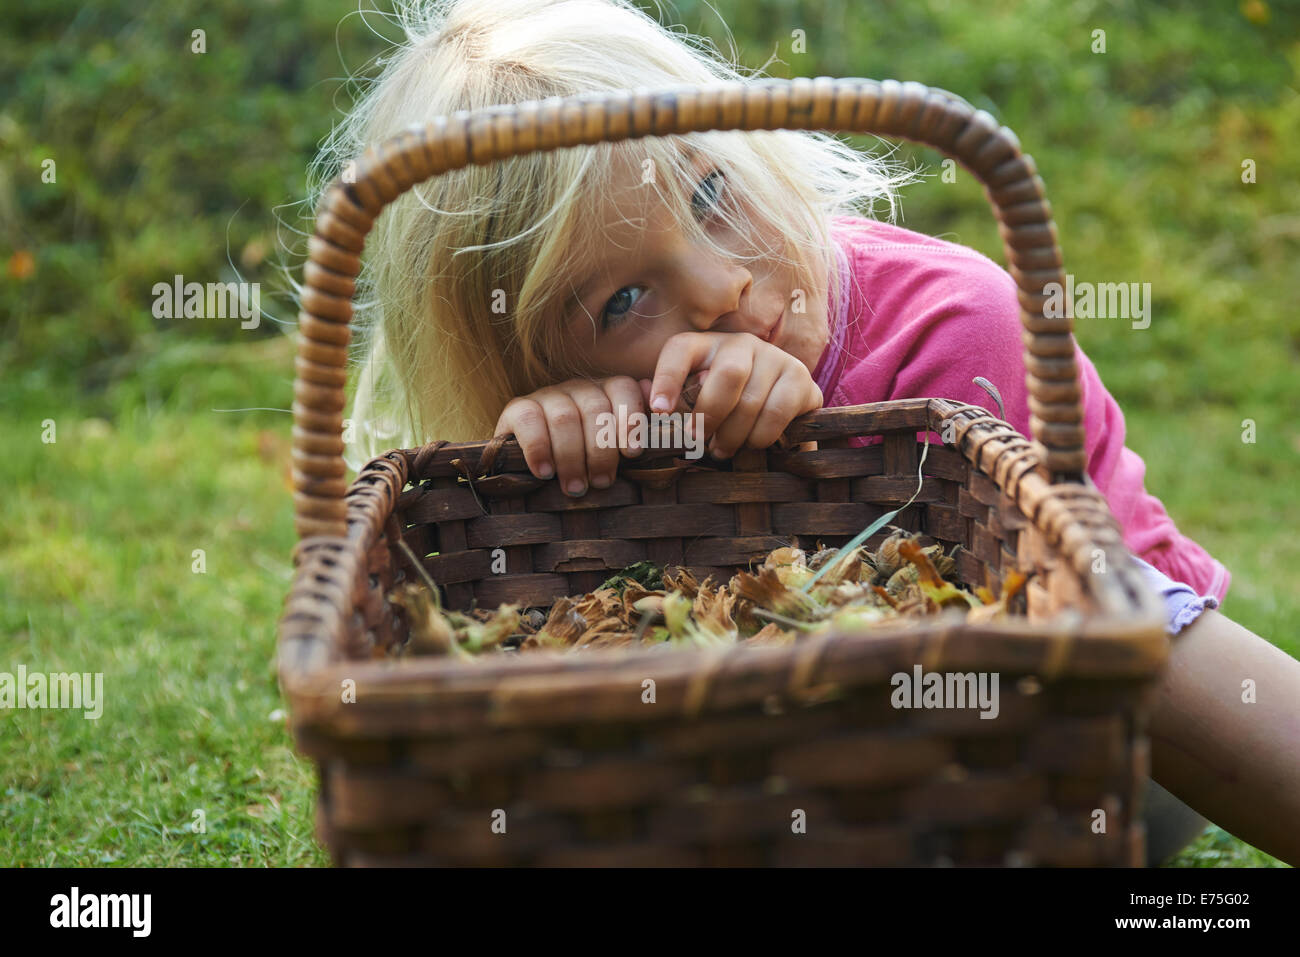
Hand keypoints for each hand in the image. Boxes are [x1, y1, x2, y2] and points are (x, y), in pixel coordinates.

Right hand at [494, 376, 653, 495]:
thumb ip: (640, 440)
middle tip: (603, 483)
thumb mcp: (615, 451)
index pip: (624, 389)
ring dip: (572, 456)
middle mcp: (579, 388)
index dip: (630, 420)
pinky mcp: (518, 408)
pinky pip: (529, 420)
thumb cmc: (587, 461)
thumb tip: (675, 435)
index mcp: (607, 391)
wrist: (535, 464)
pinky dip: (539, 448)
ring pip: (565, 417)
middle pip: (595, 408)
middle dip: (601, 450)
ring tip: (576, 488)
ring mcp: (548, 395)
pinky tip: (545, 472)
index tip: (634, 453)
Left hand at [647, 332, 823, 457]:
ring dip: (733, 434)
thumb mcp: (693, 402)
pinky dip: (761, 436)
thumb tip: (652, 417)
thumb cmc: (722, 408)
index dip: (667, 378)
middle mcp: (741, 343)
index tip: (659, 411)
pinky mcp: (801, 379)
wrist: (774, 407)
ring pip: (753, 399)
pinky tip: (752, 444)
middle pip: (728, 374)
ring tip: (721, 450)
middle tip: (698, 442)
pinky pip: (778, 412)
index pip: (681, 350)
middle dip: (710, 415)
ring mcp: (775, 357)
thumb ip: (673, 406)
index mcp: (705, 345)